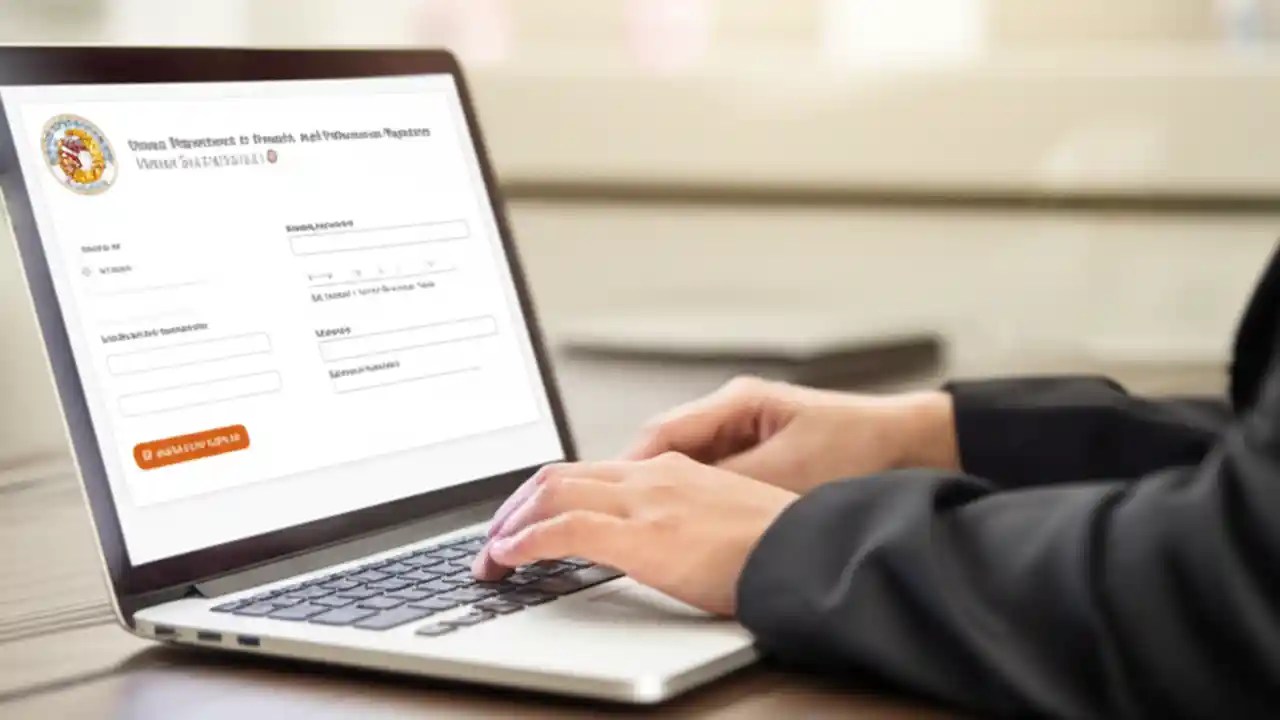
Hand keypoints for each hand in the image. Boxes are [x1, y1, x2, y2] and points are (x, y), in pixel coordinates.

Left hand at [471, 453, 796, 615]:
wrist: (813, 550)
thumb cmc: (781, 543)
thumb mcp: (725, 518)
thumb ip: (686, 519)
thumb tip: (664, 542)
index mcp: (671, 470)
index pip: (587, 471)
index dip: (545, 495)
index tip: (525, 522)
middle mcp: (652, 475)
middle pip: (559, 476)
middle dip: (515, 507)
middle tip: (495, 539)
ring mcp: (646, 501)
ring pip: (552, 494)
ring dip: (511, 525)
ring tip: (492, 555)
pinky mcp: (644, 536)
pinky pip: (563, 530)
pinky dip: (525, 541)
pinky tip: (510, 558)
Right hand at [624, 376, 958, 492]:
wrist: (914, 445)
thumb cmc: (860, 449)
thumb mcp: (788, 473)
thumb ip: (730, 485)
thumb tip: (677, 501)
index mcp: (737, 403)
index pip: (661, 434)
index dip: (627, 467)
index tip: (601, 494)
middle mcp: (735, 411)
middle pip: (663, 448)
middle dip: (634, 481)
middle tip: (606, 514)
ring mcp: (746, 432)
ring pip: (683, 464)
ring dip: (664, 492)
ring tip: (641, 525)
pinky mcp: (759, 454)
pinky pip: (709, 475)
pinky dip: (693, 497)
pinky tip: (688, 525)